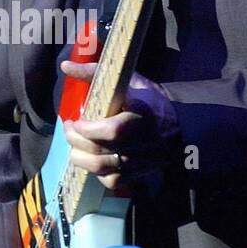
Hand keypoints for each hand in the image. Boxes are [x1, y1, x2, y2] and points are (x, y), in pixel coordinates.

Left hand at [61, 59, 179, 192]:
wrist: (181, 124)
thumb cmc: (150, 99)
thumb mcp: (126, 80)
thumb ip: (93, 72)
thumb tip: (65, 66)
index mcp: (140, 118)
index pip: (111, 131)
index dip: (87, 129)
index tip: (76, 120)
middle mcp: (141, 144)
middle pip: (99, 152)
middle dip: (76, 141)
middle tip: (71, 130)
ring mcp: (139, 162)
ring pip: (101, 169)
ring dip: (81, 158)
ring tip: (77, 145)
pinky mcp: (138, 174)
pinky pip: (111, 181)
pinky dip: (97, 173)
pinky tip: (94, 158)